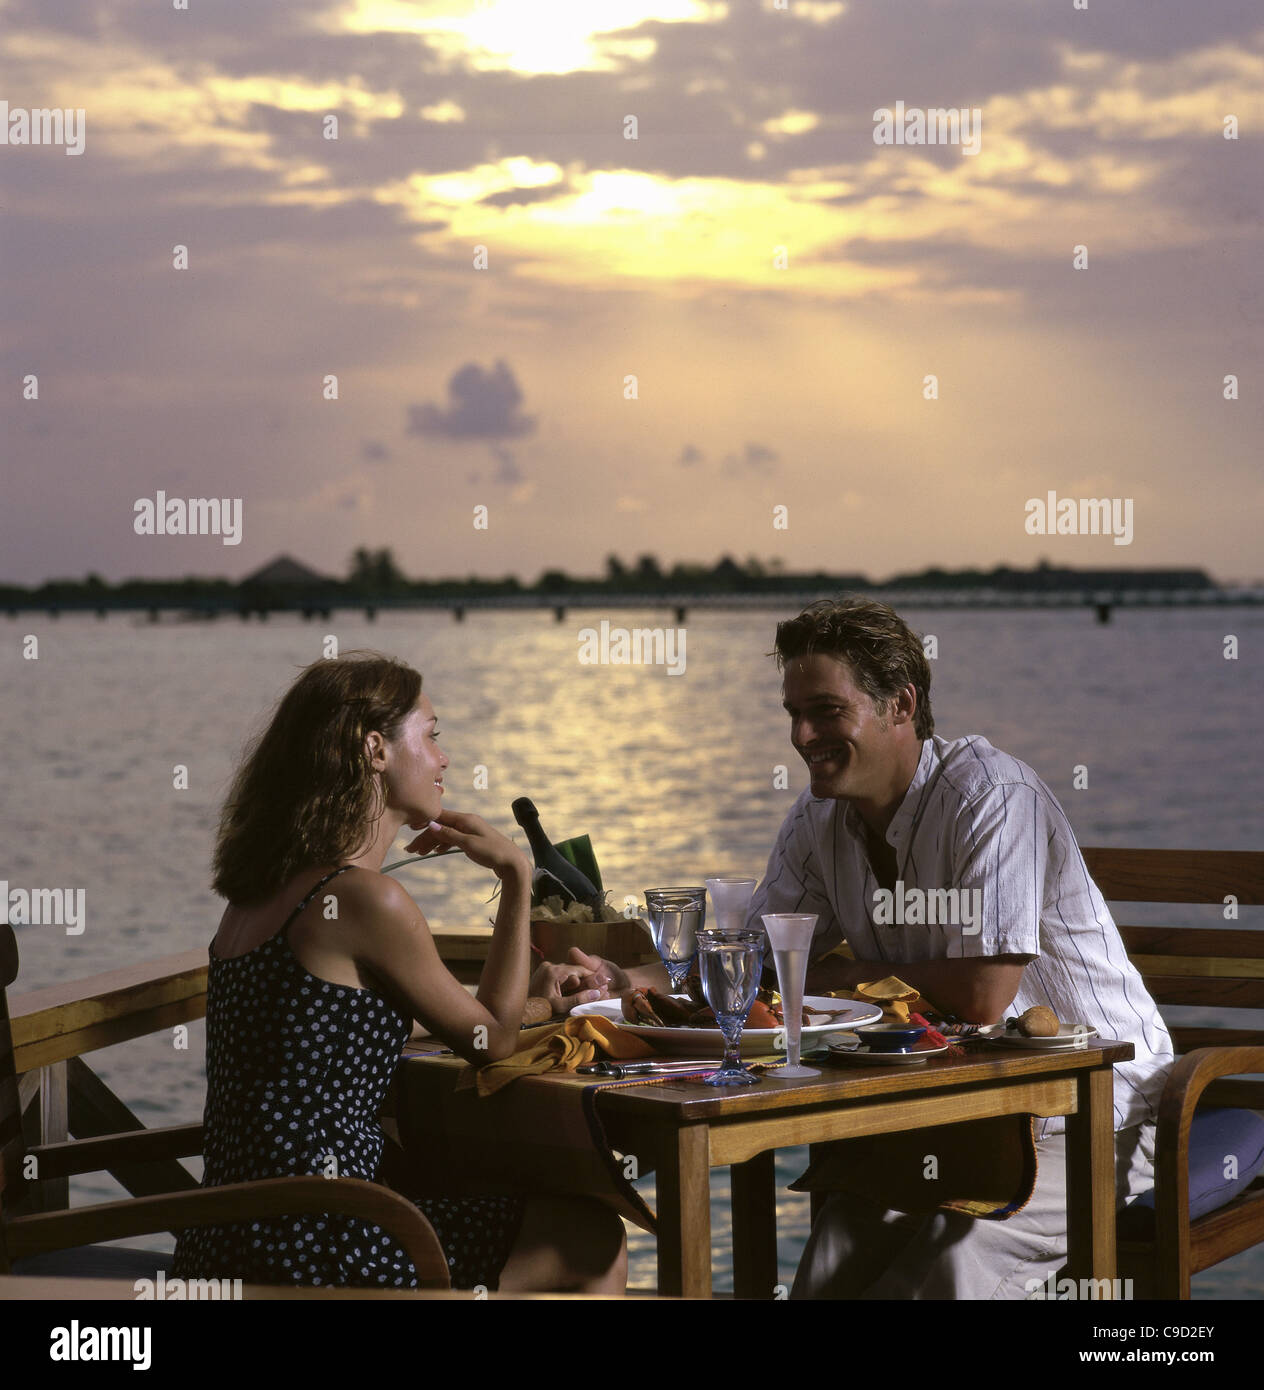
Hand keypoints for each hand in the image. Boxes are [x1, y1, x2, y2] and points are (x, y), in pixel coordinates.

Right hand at [405, 809, 529, 880]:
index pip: (440, 816)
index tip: (410, 829)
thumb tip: (431, 824)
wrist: (512, 863)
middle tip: (411, 850)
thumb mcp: (469, 844)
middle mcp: (467, 822)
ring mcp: (470, 831)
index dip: (424, 822)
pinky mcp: (473, 840)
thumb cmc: (493, 852)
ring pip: (446, 833)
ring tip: (420, 853)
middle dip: (425, 836)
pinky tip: (436, 851)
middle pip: (441, 826)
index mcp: (466, 819)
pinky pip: (453, 839)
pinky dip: (443, 844)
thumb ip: (449, 834)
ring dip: (432, 841)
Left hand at [529, 949, 628, 1014]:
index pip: (579, 969)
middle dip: (583, 981)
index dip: (592, 975)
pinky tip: (569, 993)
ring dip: (574, 983)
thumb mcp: (560, 1006)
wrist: (519, 1012)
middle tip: (596, 990)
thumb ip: (579, 999)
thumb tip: (597, 993)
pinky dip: (566, 983)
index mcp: (554, 971)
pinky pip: (559, 976)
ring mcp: (544, 968)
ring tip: (583, 993)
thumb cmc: (538, 1010)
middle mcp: (549, 965)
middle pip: (573, 971)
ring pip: (566, 973)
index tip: (604, 981)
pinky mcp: (542, 973)